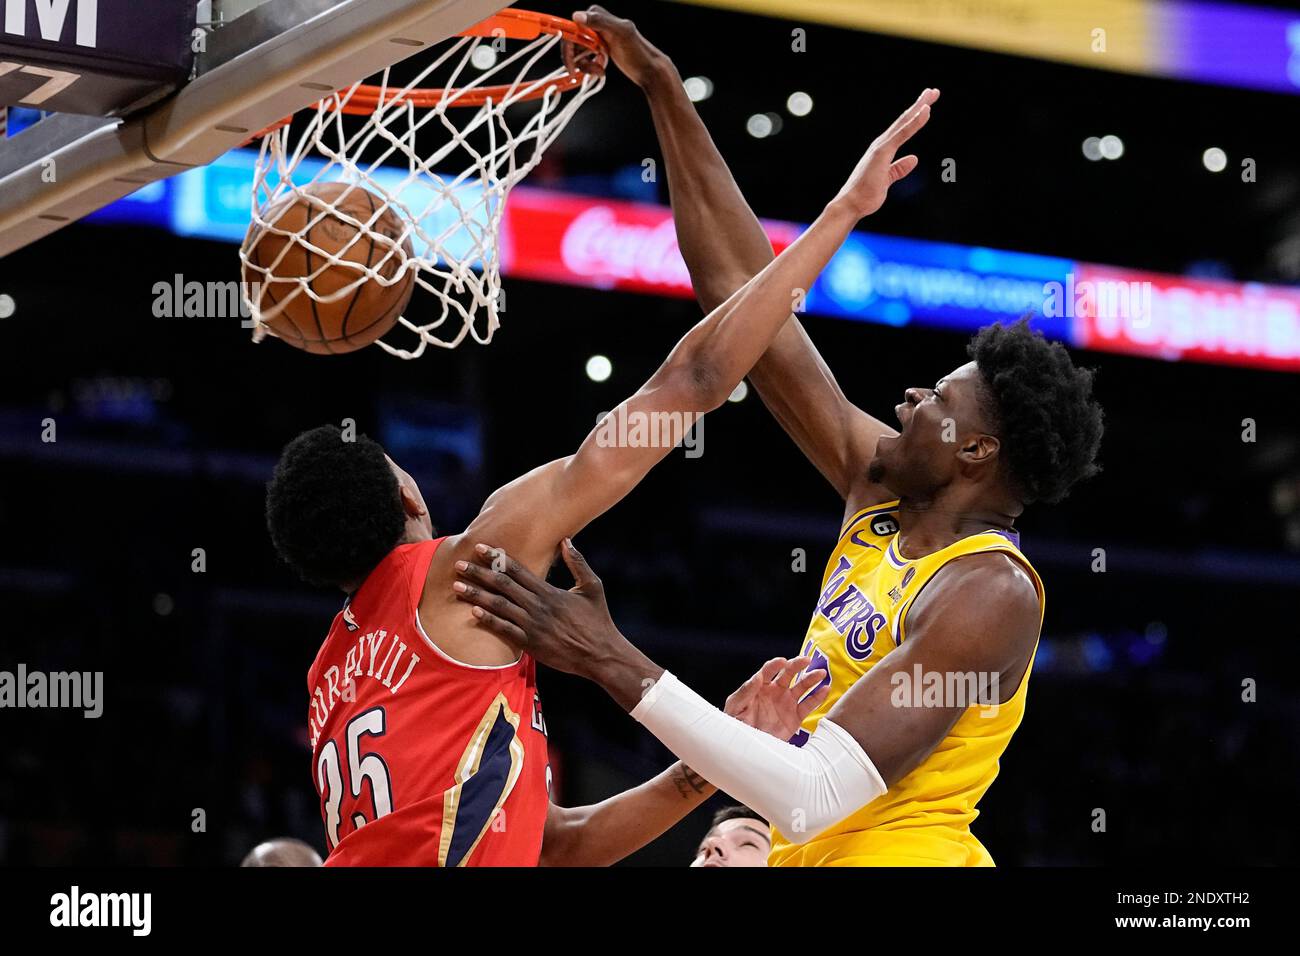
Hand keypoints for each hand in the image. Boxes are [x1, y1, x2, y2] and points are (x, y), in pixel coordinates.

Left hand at [452, 538, 621, 679]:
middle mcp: (538, 606)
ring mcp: (533, 626)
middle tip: (459, 564)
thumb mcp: (592, 586)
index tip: (480, 548)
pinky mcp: (531, 644)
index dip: (496, 558)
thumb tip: (566, 540)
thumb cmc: (598, 620)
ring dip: (476, 595)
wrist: (601, 654)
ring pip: (499, 606)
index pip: (517, 570)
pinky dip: (488, 621)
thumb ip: (578, 563)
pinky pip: (505, 630)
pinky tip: (474, 613)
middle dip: (479, 574)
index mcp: (550, 592)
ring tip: (457, 587)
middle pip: (502, 585)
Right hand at [570, 5, 672, 88]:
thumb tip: (577, 16)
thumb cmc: (639, 51)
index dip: (570, 47)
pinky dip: (590, 67)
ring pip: (578, 52)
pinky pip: (585, 58)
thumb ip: (600, 21)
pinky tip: (601, 70)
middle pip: (573, 41)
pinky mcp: (599, 49)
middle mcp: (595, 24)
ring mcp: (597, 37)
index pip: (572, 28)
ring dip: (585, 66)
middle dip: (578, 59)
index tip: (573, 62)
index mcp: (597, 15)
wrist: (648, 69)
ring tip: (599, 71)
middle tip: (587, 70)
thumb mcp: (620, 33)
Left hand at [724, 657, 828, 741]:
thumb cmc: (736, 726)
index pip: (768, 671)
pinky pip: (808, 705)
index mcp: (759, 686)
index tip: (782, 661)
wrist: (747, 749)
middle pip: (788, 673)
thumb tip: (757, 677)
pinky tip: (825, 689)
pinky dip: (818, 697)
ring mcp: (786, 703)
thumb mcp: (735, 708)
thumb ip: (745, 692)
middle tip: (806, 660)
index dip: (775, 665)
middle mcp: (775, 691)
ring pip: (801, 687)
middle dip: (797, 665)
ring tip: (821, 673)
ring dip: (811, 679)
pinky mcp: (795, 717)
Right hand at [833, 88, 939, 218]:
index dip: (915, 115)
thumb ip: (899, 168)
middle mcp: (881, 144)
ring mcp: (881, 147)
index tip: (928, 104)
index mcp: (883, 149)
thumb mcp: (887, 179)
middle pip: (904, 120)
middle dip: (919, 104)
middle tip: (933, 91)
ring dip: (918, 107)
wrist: (852, 204)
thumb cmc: (866, 194)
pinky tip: (925, 112)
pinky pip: (902, 134)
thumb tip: (914, 158)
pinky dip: (914, 122)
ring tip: (931, 94)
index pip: (902, 128)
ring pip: (904, 122)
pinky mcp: (882, 152)